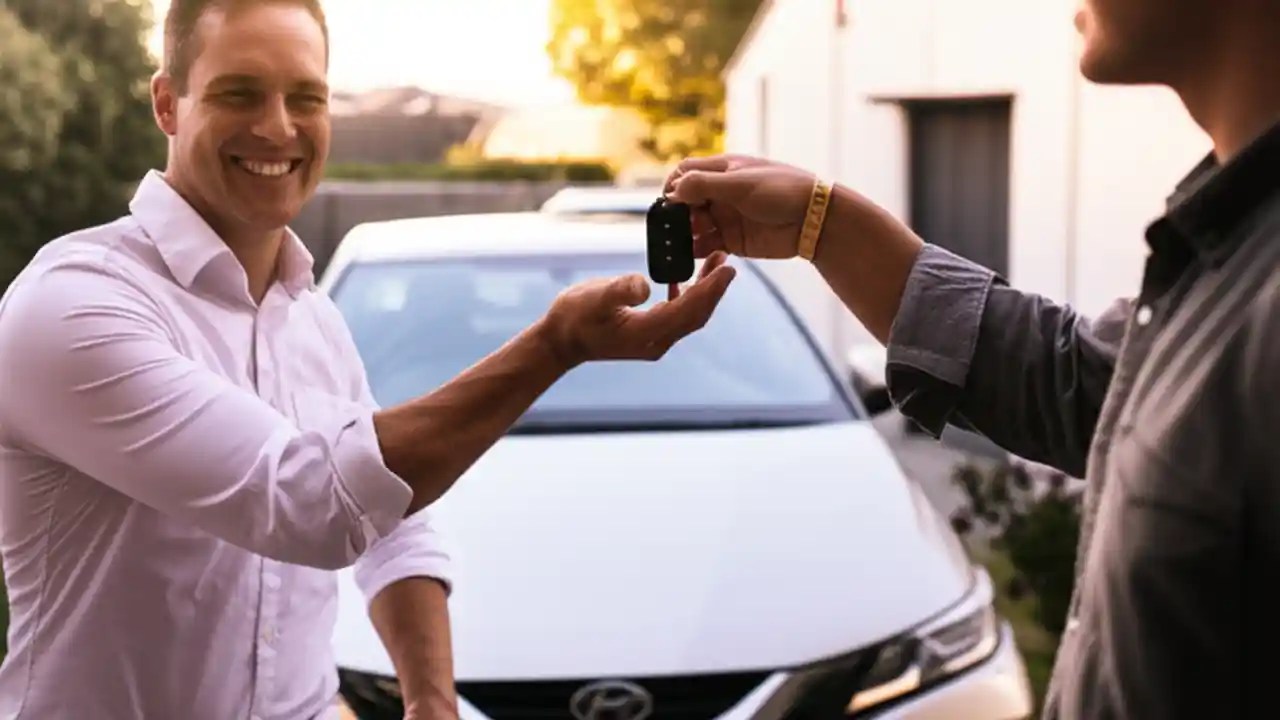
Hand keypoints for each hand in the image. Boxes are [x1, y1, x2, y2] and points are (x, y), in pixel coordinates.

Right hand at [539, 250, 735, 366]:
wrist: (561, 342)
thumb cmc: (574, 318)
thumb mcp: (594, 298)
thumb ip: (620, 290)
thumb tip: (645, 284)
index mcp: (648, 332)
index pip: (690, 309)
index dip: (711, 289)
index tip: (728, 268)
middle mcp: (658, 341)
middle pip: (697, 314)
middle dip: (714, 289)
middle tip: (728, 262)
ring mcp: (654, 340)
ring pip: (689, 314)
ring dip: (704, 291)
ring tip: (715, 265)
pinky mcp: (649, 334)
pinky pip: (677, 315)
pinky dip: (687, 296)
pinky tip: (683, 278)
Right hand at [663, 154, 822, 259]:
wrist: (813, 219)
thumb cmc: (780, 190)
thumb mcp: (739, 183)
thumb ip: (703, 185)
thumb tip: (671, 192)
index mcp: (723, 170)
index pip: (686, 172)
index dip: (673, 185)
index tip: (667, 201)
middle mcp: (721, 193)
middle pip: (686, 201)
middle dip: (676, 213)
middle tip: (672, 226)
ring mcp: (726, 217)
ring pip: (693, 225)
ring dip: (683, 233)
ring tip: (679, 243)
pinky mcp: (733, 240)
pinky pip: (706, 245)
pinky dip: (695, 250)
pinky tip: (690, 254)